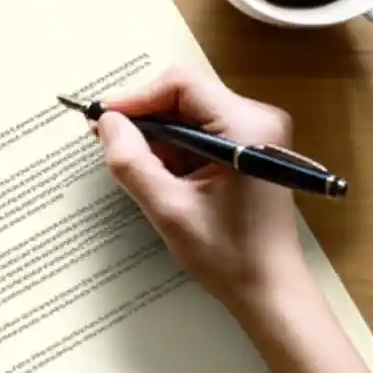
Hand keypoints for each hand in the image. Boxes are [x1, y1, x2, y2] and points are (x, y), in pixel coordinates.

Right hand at [96, 66, 307, 312]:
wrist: (270, 288)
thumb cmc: (228, 255)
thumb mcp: (168, 210)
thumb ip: (132, 162)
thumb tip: (106, 122)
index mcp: (245, 126)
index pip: (180, 84)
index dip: (136, 97)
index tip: (102, 120)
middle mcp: (256, 118)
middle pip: (184, 95)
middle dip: (144, 117)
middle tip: (108, 142)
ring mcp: (256, 132)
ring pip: (189, 113)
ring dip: (158, 136)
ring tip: (135, 167)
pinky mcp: (249, 147)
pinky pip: (201, 131)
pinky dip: (174, 148)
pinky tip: (159, 175)